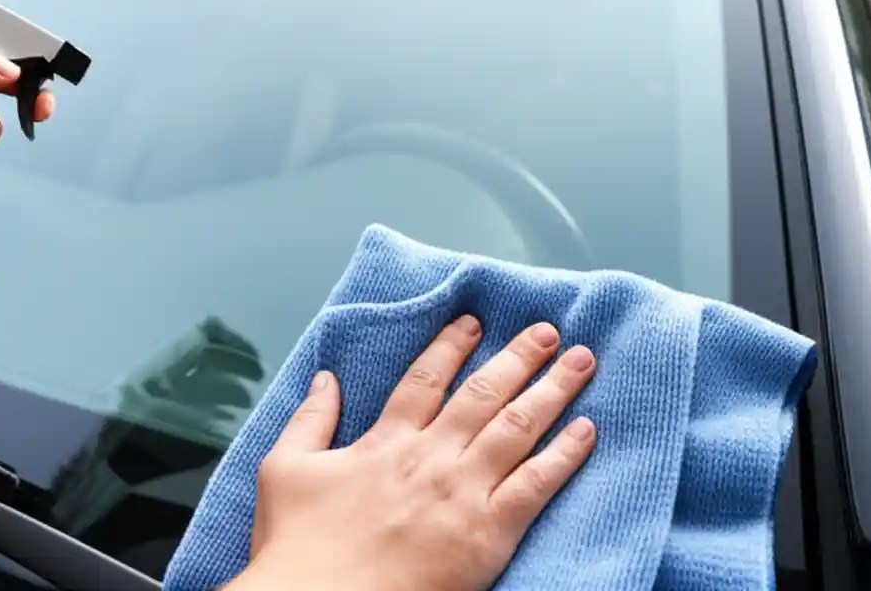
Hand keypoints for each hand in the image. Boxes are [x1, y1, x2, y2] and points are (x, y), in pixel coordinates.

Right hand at [228, 317, 597, 590]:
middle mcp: (431, 456)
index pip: (426, 379)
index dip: (453, 346)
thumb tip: (326, 379)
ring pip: (518, 427)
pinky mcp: (489, 532)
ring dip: (553, 389)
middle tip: (547, 331)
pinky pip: (537, 484)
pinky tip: (587, 430)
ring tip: (581, 362)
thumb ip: (310, 419)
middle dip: (519, 357)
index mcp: (386, 441)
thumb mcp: (284, 469)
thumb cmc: (300, 546)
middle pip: (484, 393)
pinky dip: (565, 454)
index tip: (475, 322)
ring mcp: (463, 491)